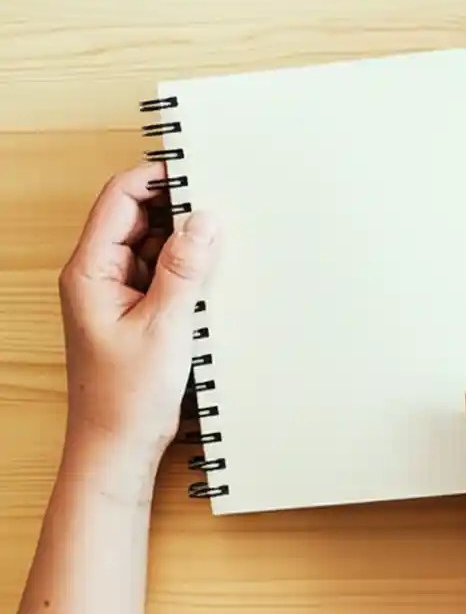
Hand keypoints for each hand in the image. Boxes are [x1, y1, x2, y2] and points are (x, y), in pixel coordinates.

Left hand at [59, 162, 218, 460]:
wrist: (117, 448)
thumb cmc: (125, 398)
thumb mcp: (163, 327)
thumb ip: (183, 269)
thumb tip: (204, 220)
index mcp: (89, 270)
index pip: (119, 198)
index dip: (156, 178)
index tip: (198, 172)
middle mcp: (98, 274)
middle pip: (137, 216)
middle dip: (178, 210)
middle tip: (222, 208)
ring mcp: (116, 292)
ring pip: (153, 244)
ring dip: (186, 243)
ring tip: (221, 247)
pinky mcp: (136, 309)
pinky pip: (162, 272)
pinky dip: (187, 269)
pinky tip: (213, 277)